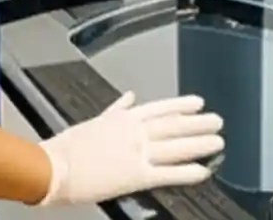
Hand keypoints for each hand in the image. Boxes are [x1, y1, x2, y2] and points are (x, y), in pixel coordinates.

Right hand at [37, 92, 223, 206]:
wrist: (55, 166)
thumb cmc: (66, 147)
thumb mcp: (92, 120)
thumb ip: (115, 109)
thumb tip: (128, 97)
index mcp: (121, 119)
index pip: (158, 109)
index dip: (180, 105)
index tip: (197, 103)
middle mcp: (133, 133)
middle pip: (173, 126)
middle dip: (198, 123)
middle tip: (217, 122)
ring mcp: (136, 153)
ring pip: (175, 147)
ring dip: (199, 144)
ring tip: (217, 143)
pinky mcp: (136, 176)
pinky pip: (168, 174)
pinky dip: (187, 172)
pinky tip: (203, 172)